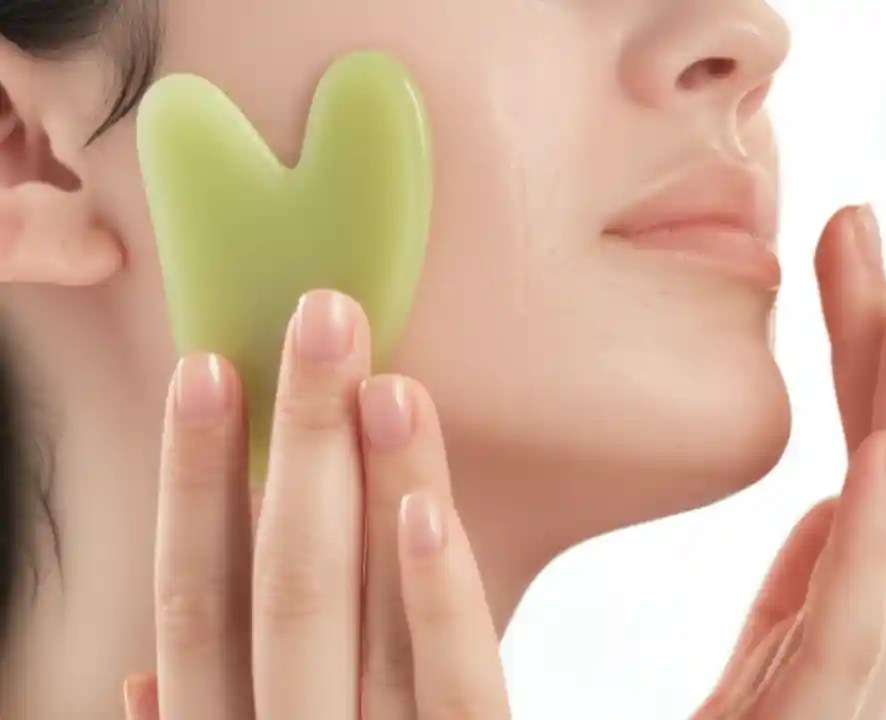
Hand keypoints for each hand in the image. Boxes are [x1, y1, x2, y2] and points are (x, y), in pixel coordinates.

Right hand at [122, 290, 510, 718]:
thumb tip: (136, 674)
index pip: (194, 607)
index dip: (194, 484)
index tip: (206, 369)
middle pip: (288, 585)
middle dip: (300, 445)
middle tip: (323, 322)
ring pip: (372, 620)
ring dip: (374, 490)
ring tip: (385, 382)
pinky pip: (459, 689)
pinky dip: (440, 599)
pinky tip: (428, 510)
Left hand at [694, 206, 885, 719]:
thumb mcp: (754, 677)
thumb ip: (801, 599)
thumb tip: (844, 494)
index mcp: (840, 646)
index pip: (884, 494)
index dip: (881, 377)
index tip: (858, 265)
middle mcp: (852, 682)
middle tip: (867, 235)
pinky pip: (829, 663)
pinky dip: (864, 557)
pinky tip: (874, 459)